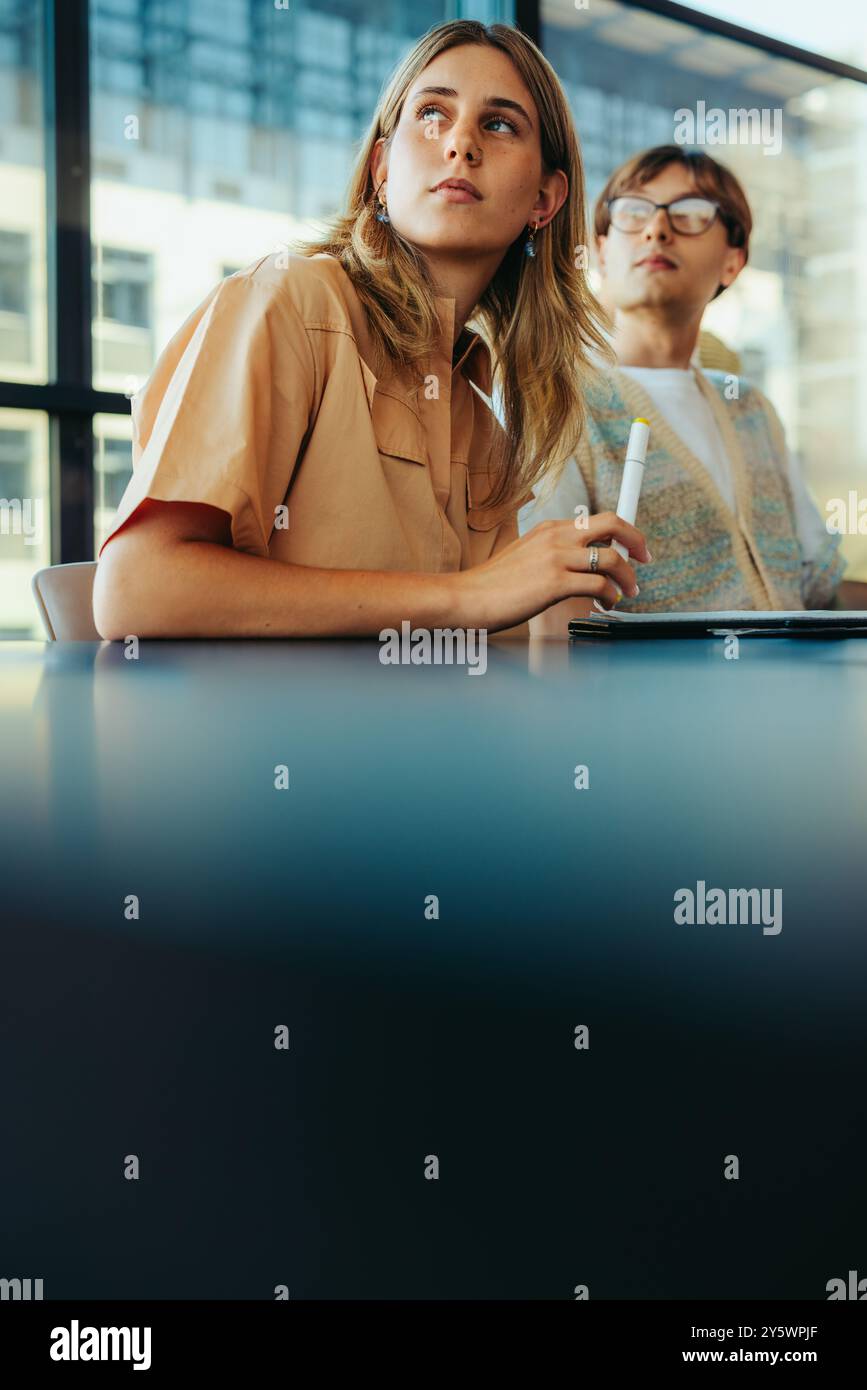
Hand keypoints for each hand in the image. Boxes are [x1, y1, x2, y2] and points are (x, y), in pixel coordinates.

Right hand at [457, 512, 651, 633]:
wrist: (465, 598)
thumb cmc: (491, 586)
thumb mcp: (525, 558)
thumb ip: (552, 555)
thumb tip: (580, 568)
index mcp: (549, 529)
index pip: (597, 519)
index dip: (623, 530)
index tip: (634, 546)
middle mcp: (555, 537)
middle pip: (612, 523)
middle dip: (637, 540)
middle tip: (645, 559)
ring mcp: (555, 558)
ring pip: (612, 557)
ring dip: (628, 577)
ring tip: (628, 592)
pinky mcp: (554, 582)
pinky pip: (599, 585)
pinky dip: (611, 596)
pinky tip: (607, 604)